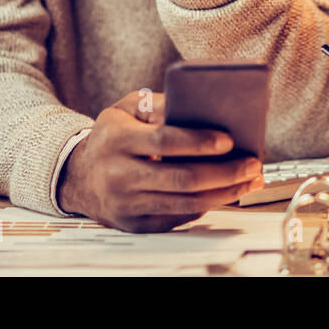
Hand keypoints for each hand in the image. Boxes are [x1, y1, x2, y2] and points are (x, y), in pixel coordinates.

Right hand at [56, 90, 264, 232]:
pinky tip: (224, 193)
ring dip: (224, 194)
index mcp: (117, 140)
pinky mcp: (135, 224)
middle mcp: (119, 174)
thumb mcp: (126, 110)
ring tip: (248, 181)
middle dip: (224, 173)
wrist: (77, 176)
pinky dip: (206, 206)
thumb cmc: (111, 137)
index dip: (199, 142)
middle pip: (182, 178)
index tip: (228, 140)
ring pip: (186, 204)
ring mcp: (127, 204)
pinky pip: (179, 217)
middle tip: (251, 164)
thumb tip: (199, 106)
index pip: (164, 141)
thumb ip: (159, 104)